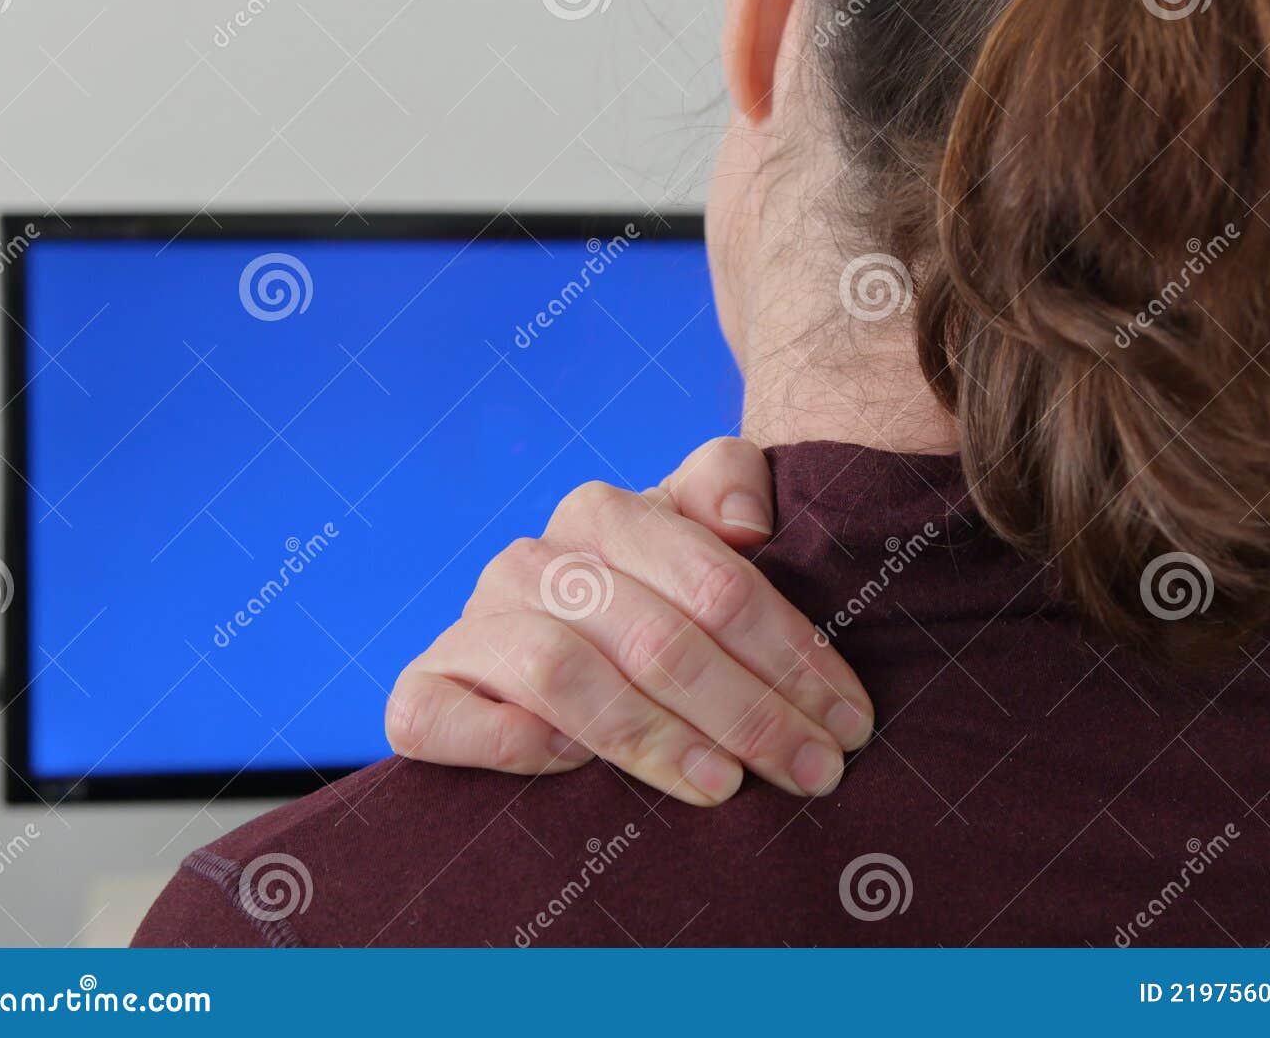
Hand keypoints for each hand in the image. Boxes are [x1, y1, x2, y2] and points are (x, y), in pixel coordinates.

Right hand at [385, 438, 873, 805]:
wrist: (534, 658)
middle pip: (653, 634)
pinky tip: (573, 770)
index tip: (848, 720)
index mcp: (603, 515)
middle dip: (748, 711)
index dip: (792, 655)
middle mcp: (531, 562)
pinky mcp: (420, 694)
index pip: (716, 582)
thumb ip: (727, 484)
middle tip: (813, 771)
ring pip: (562, 673)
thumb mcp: (699, 534)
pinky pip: (439, 716)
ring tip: (723, 786)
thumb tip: (747, 525)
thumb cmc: (648, 600)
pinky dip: (507, 740)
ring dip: (652, 736)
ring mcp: (472, 628)